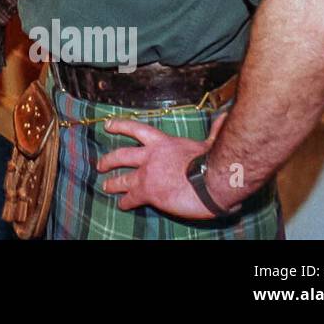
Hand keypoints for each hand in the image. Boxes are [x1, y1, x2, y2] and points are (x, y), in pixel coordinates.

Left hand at [96, 112, 233, 219]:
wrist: (212, 180)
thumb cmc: (213, 162)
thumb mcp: (210, 142)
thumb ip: (213, 132)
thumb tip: (224, 118)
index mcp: (162, 142)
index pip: (135, 129)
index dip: (119, 125)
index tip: (107, 124)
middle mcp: (149, 156)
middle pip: (121, 155)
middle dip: (108, 160)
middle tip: (100, 164)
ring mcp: (146, 174)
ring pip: (121, 178)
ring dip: (112, 183)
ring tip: (106, 186)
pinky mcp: (148, 192)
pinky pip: (131, 197)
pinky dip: (125, 202)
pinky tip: (122, 205)